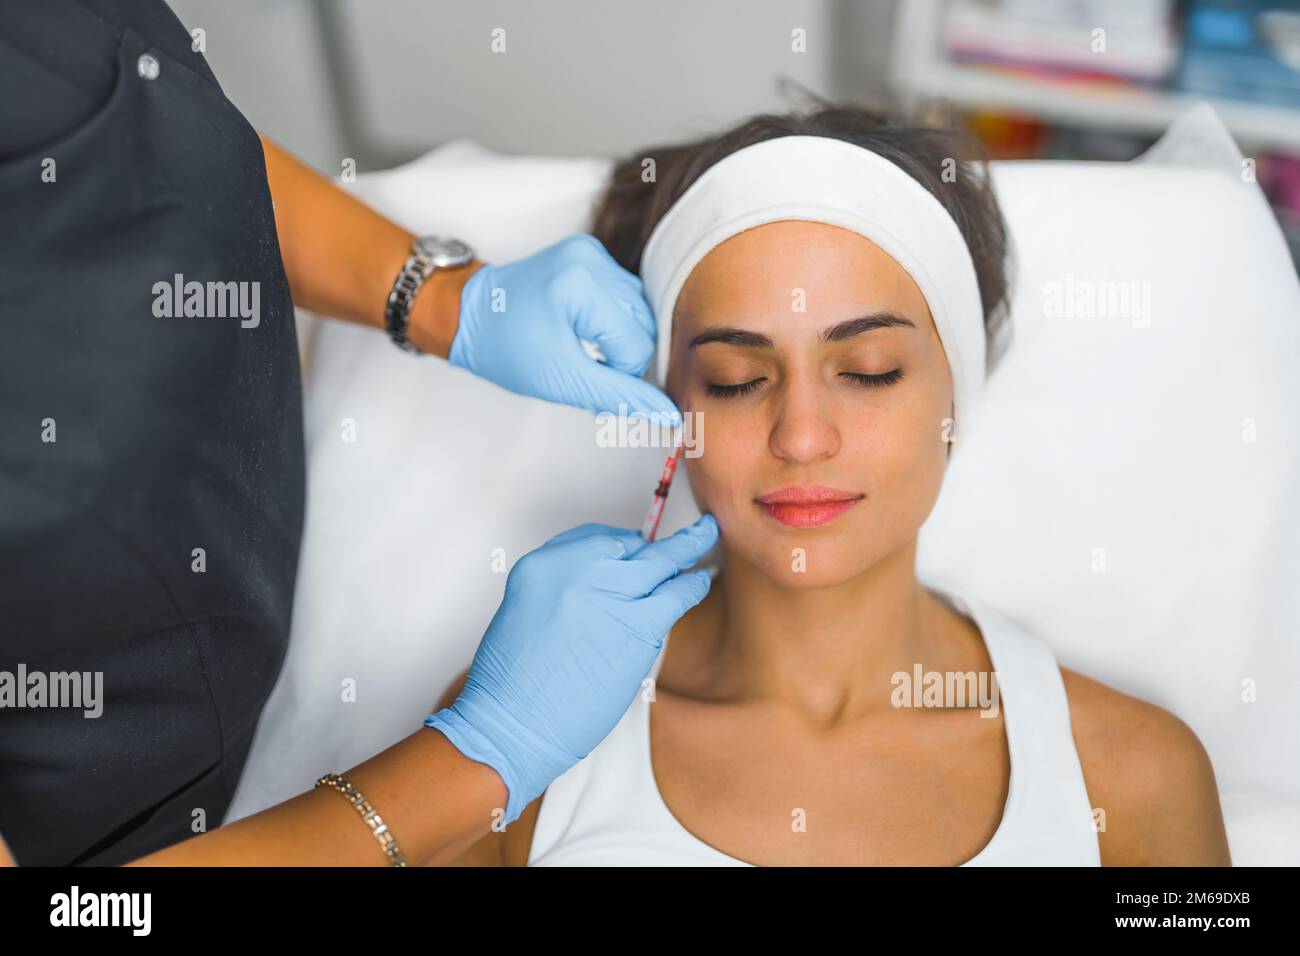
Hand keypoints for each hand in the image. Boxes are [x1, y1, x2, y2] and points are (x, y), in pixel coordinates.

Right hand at [424, 514, 717, 824]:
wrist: (512, 725)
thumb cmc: (512, 685)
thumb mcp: (524, 614)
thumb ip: (562, 592)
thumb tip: (602, 588)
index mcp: (543, 565)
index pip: (595, 538)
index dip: (623, 543)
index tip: (637, 547)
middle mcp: (576, 571)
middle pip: (631, 545)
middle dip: (659, 540)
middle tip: (686, 531)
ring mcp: (609, 594)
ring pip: (662, 561)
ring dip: (687, 550)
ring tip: (704, 538)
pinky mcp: (638, 625)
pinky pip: (677, 593)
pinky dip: (693, 585)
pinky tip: (700, 581)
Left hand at [449, 234, 678, 420]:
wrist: (468, 316)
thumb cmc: (505, 350)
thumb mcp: (563, 381)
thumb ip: (620, 398)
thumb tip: (669, 416)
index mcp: (580, 284)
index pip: (638, 344)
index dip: (619, 372)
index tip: (585, 376)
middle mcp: (590, 258)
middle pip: (645, 323)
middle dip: (622, 353)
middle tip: (587, 366)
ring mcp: (591, 251)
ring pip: (640, 309)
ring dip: (620, 337)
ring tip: (586, 348)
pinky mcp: (590, 253)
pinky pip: (625, 294)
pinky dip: (613, 318)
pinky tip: (586, 328)